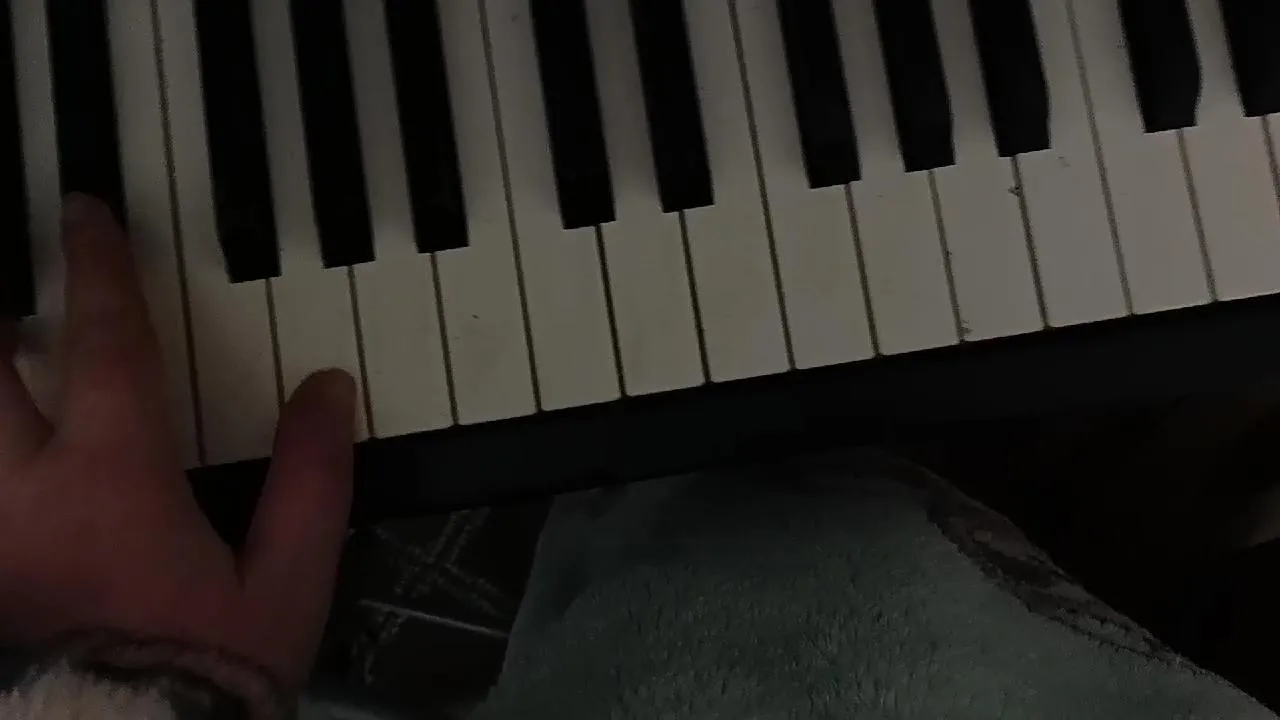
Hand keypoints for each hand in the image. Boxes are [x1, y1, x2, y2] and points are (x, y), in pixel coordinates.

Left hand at [0, 195, 355, 690]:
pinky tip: (10, 471)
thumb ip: (308, 479)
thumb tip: (328, 388)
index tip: (83, 213)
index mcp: (111, 480)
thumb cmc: (206, 676)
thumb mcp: (286, 582)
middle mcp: (20, 496)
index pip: (102, 344)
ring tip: (5, 374)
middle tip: (7, 293)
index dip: (96, 267)